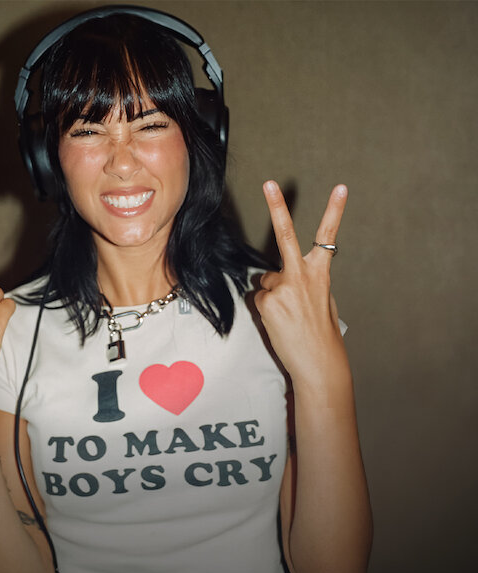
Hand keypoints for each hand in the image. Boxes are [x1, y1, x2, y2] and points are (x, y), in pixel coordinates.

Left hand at [254, 181, 349, 385]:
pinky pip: (260, 299)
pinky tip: (280, 323)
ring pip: (267, 282)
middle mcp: (301, 275)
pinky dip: (266, 310)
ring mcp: (283, 288)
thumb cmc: (321, 332)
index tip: (341, 188)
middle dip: (277, 207)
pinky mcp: (267, 302)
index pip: (327, 236)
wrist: (318, 361)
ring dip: (273, 296)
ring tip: (289, 318)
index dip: (335, 210)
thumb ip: (302, 281)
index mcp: (320, 272)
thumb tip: (278, 278)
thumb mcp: (320, 300)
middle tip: (268, 183)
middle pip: (286, 234)